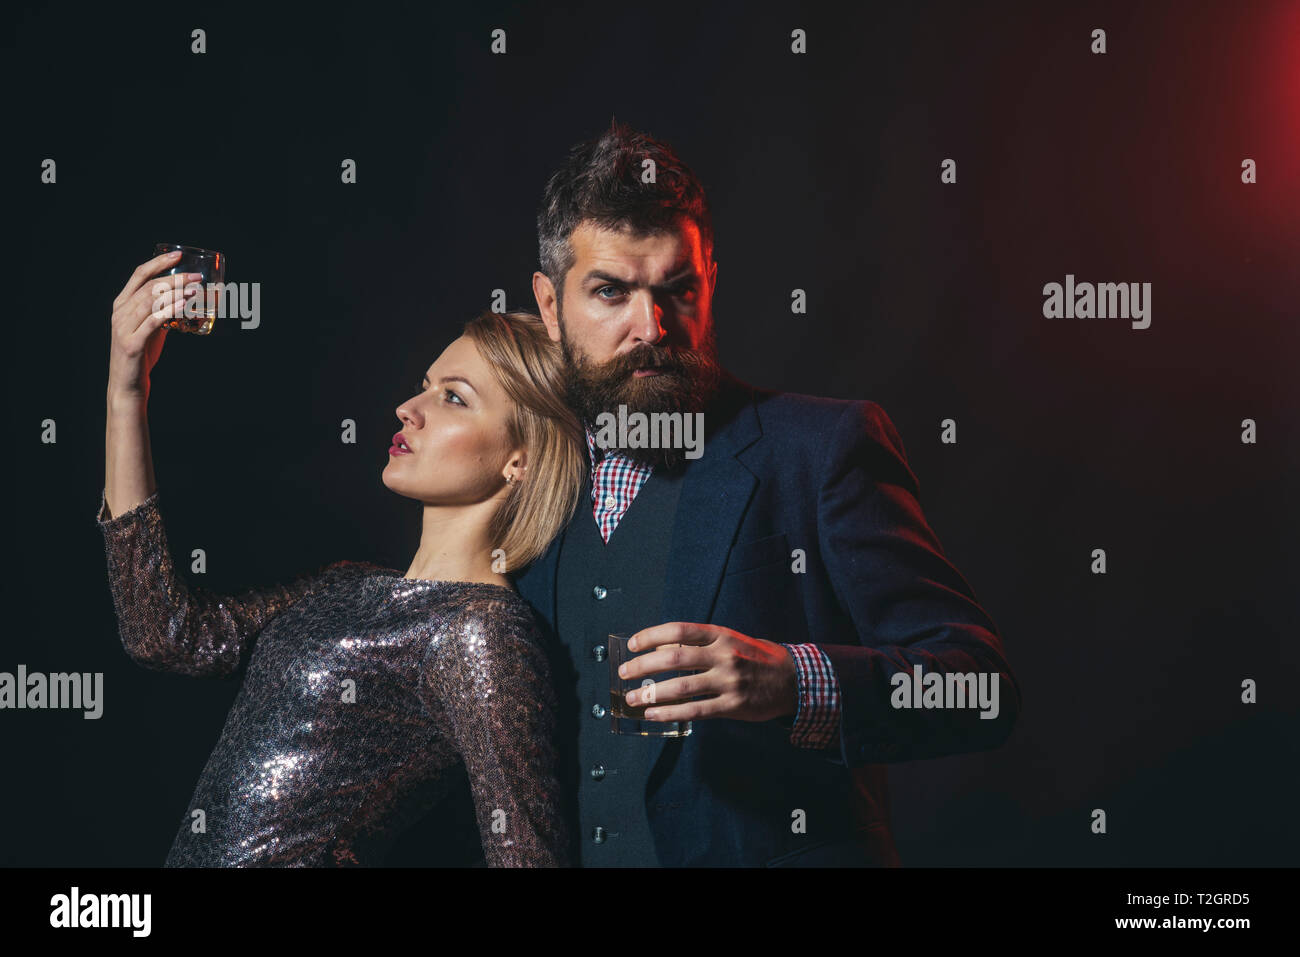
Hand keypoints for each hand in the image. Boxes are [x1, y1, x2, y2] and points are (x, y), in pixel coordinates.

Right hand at [107, 250, 202, 400]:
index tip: (178, 255)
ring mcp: (124, 327)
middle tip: (197, 277)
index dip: (159, 263)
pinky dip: (168, 311)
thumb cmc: (141, 354)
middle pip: (150, 287)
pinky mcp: (132, 343)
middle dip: (175, 278)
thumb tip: (185, 298)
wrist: (127, 384)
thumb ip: (162, 312)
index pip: (139, 275)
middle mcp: (120, 312)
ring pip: (151, 302)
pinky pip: (152, 322)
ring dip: (175, 293)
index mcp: (122, 304)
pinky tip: (183, 305)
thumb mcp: (151, 328)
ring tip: (195, 289)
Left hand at [618, 623, 796, 722]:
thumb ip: (699, 644)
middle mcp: (724, 655)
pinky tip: (653, 714)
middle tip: (624, 672)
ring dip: (652, 693)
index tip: (632, 644)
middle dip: (643, 665)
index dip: (651, 636)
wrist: (794, 679)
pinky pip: (695, 710)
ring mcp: (729, 681)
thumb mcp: (731, 640)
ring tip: (633, 698)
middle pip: (674, 658)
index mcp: (721, 634)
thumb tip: (660, 649)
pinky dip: (670, 713)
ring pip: (682, 687)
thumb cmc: (756, 657)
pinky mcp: (732, 705)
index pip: (679, 631)